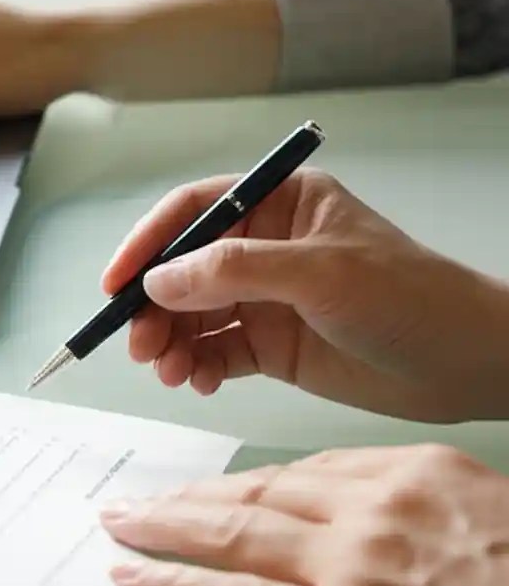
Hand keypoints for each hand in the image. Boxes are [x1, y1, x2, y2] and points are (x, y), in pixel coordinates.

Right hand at [100, 445, 508, 585]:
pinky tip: (256, 479)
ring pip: (272, 490)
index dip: (168, 581)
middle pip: (235, 534)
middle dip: (166, 524)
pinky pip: (334, 465)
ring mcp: (389, 509)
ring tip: (165, 493)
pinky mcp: (424, 472)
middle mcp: (356, 564)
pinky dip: (285, 474)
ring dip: (210, 492)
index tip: (126, 572)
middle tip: (120, 514)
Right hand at [102, 169, 508, 422]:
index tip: (116, 284)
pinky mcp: (274, 345)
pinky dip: (198, 367)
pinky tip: (197, 381)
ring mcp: (268, 298)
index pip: (195, 212)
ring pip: (193, 316)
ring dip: (171, 342)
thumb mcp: (319, 273)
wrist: (469, 365)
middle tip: (139, 343)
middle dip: (154, 307)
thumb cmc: (413, 299)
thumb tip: (159, 280)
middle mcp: (266, 247)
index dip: (149, 244)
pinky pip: (216, 352)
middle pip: (183, 270)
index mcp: (280, 204)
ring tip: (168, 370)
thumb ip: (234, 272)